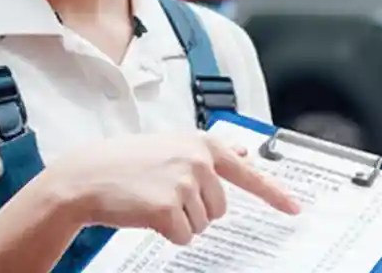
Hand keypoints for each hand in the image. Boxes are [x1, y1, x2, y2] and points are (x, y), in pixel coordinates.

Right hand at [49, 132, 300, 245]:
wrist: (86, 176)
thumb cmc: (126, 162)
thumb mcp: (171, 146)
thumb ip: (209, 152)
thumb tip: (243, 153)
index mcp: (200, 144)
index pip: (247, 173)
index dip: (274, 194)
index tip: (295, 209)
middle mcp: (197, 162)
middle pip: (220, 208)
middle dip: (196, 209)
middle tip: (164, 194)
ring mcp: (183, 185)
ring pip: (202, 225)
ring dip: (180, 221)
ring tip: (151, 199)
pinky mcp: (168, 209)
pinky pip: (184, 237)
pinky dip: (168, 233)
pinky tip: (147, 214)